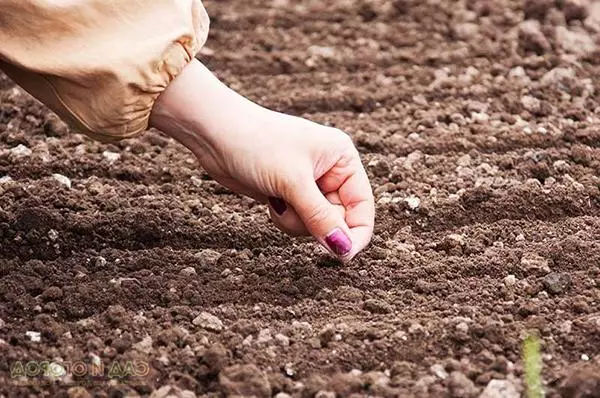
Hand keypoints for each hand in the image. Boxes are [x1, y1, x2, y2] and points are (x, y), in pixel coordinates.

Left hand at [150, 60, 374, 259]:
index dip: (357, 233)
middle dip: (315, 222)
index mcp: (343, 159)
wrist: (215, 133)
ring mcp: (308, 183)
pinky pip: (298, 221)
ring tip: (278, 201)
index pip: (362, 206)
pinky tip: (271, 201)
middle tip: (292, 209)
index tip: (344, 257)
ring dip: (297, 222)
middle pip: (339, 219)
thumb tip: (344, 251)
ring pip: (317, 224)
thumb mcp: (293, 183)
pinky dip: (285, 219)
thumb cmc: (257, 145)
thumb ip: (321, 219)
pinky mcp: (288, 193)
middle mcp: (330, 171)